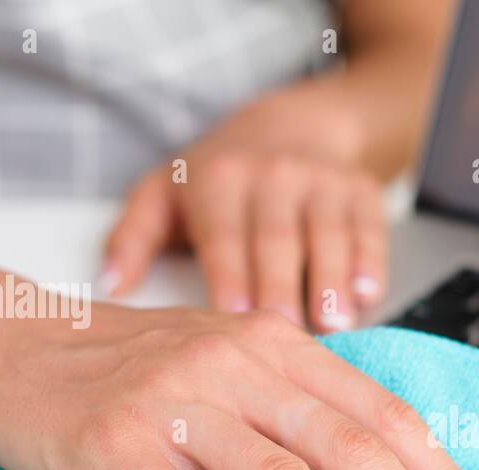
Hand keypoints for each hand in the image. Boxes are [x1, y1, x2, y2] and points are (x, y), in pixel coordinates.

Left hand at [102, 118, 385, 333]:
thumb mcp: (163, 193)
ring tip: (334, 324)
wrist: (291, 128)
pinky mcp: (361, 192)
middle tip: (284, 331)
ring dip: (331, 280)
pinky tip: (368, 293)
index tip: (232, 317)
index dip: (230, 274)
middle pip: (277, 238)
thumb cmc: (219, 179)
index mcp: (218, 179)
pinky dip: (369, 261)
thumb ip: (132, 238)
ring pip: (326, 235)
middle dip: (282, 284)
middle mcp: (271, 174)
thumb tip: (108, 285)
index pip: (224, 233)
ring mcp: (321, 181)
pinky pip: (368, 229)